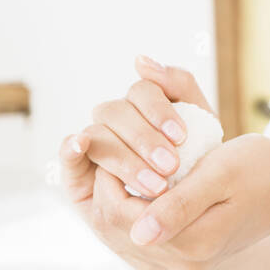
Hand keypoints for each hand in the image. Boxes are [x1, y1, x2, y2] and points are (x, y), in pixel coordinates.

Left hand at [61, 125, 269, 269]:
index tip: (121, 143)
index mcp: (193, 246)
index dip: (110, 176)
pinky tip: (139, 186)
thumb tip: (141, 232)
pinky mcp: (181, 261)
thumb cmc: (260, 171)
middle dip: (107, 187)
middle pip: (113, 228)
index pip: (118, 213)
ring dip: (114, 198)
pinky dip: (127, 210)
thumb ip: (180, 204)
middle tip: (120, 150)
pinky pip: (134, 239)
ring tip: (129, 166)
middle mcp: (183, 266)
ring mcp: (181, 268)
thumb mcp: (220, 174)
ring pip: (118, 235)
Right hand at [73, 56, 216, 199]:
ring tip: (156, 186)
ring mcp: (94, 145)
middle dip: (144, 139)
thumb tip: (140, 62)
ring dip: (123, 158)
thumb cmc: (198, 163)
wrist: (196, 208)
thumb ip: (180, 86)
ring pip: (97, 136)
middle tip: (171, 166)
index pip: (141, 92)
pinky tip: (80, 144)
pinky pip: (67, 158)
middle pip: (116, 113)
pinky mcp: (78, 176)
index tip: (180, 137)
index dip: (158, 111)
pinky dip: (69, 149)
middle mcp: (114, 121)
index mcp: (142, 104)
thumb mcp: (202, 125)